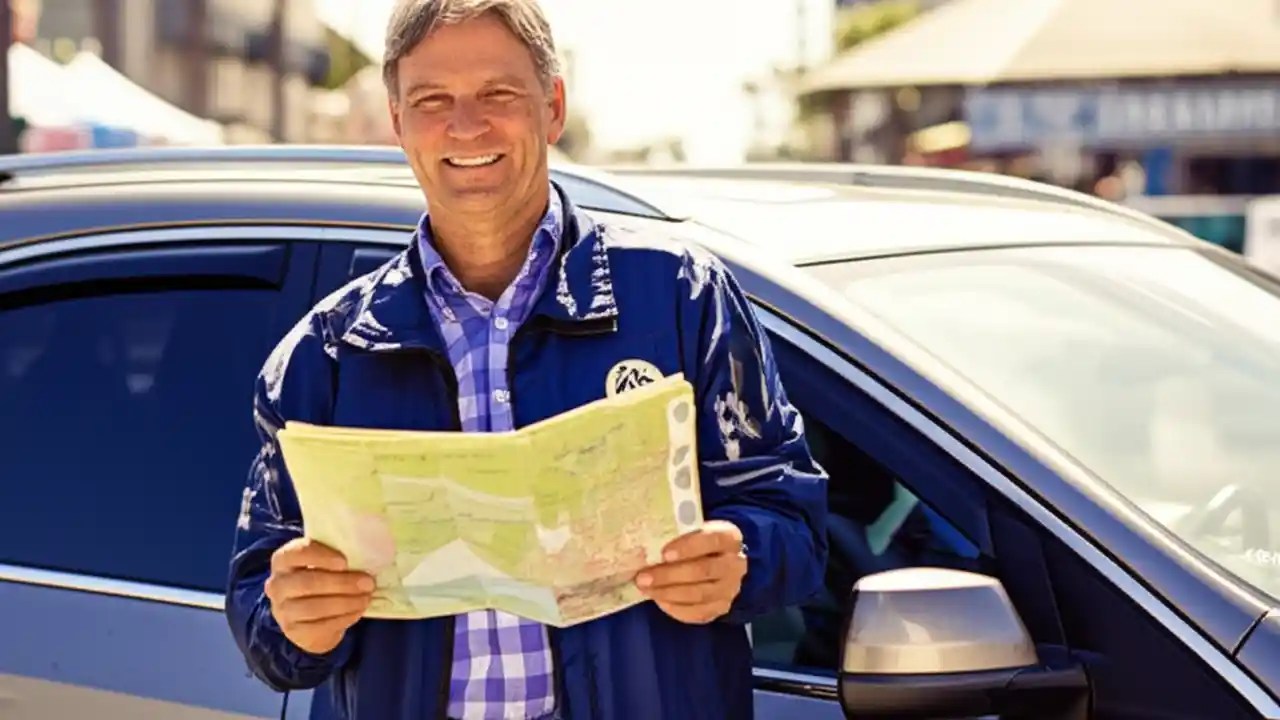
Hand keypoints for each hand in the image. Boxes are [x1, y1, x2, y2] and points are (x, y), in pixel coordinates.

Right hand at [265, 538, 374, 654]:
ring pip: (314, 607)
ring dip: (346, 602)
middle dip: (342, 583)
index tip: (345, 562)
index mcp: (283, 560)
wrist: (312, 616)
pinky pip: (320, 626)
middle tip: (367, 583)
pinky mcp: (294, 632)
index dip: (320, 556)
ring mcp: (283, 611)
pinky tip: (357, 611)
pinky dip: (343, 618)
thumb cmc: (322, 579)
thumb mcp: (324, 562)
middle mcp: (277, 585)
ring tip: (365, 597)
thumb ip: (336, 556)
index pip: (296, 553)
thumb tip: (365, 555)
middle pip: (307, 583)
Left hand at [634, 520, 746, 624]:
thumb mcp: (692, 529)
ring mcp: (730, 589)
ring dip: (668, 593)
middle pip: (704, 571)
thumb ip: (675, 532)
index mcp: (729, 538)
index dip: (688, 547)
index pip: (712, 540)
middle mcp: (735, 564)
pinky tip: (658, 599)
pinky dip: (675, 608)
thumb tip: (645, 539)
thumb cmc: (697, 541)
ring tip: (645, 588)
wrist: (719, 561)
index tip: (664, 553)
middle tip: (643, 577)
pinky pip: (698, 612)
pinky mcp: (721, 608)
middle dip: (670, 575)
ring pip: (700, 594)